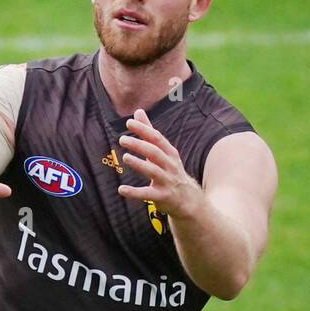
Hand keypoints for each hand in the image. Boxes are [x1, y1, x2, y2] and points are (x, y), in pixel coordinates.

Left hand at [117, 95, 200, 220]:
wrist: (188, 199)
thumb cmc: (170, 171)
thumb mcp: (162, 151)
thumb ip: (149, 132)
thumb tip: (138, 112)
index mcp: (169, 153)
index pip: (156, 138)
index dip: (144, 130)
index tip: (129, 123)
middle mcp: (170, 165)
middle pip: (155, 152)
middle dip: (139, 145)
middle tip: (122, 139)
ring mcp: (167, 181)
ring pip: (153, 171)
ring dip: (139, 164)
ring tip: (125, 157)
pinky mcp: (162, 197)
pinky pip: (147, 194)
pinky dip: (134, 192)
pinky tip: (121, 190)